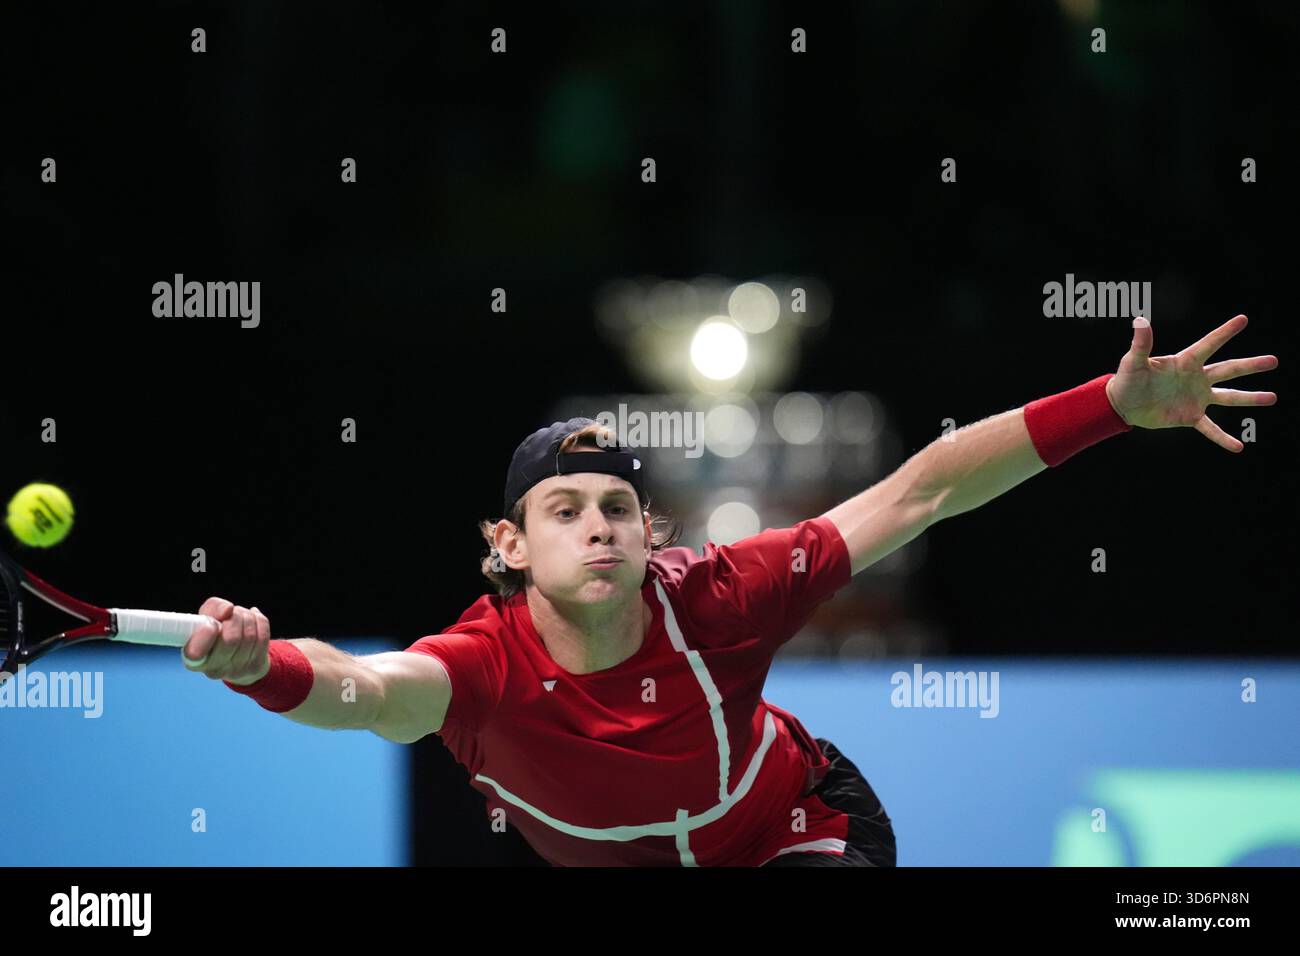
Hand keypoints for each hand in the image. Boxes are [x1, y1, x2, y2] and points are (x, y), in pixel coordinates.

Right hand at [182, 597, 271, 683]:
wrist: (239, 652)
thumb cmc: (218, 632)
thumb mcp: (208, 616)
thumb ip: (212, 608)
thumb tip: (228, 610)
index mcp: (193, 659)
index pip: (195, 652)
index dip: (206, 635)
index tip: (212, 625)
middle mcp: (213, 670)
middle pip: (231, 640)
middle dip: (234, 619)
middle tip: (230, 614)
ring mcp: (236, 671)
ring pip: (249, 637)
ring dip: (247, 618)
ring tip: (241, 616)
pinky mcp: (254, 667)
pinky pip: (263, 637)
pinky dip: (259, 622)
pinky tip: (253, 620)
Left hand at [1105, 314, 1277, 451]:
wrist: (1123, 405)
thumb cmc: (1127, 379)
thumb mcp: (1134, 362)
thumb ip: (1141, 344)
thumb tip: (1139, 320)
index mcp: (1185, 362)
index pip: (1209, 344)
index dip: (1225, 332)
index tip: (1243, 319)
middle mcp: (1196, 378)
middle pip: (1229, 369)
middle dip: (1251, 366)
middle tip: (1273, 361)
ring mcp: (1196, 398)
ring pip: (1228, 397)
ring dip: (1250, 398)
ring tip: (1272, 397)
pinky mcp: (1190, 416)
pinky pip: (1210, 428)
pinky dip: (1223, 438)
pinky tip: (1238, 447)